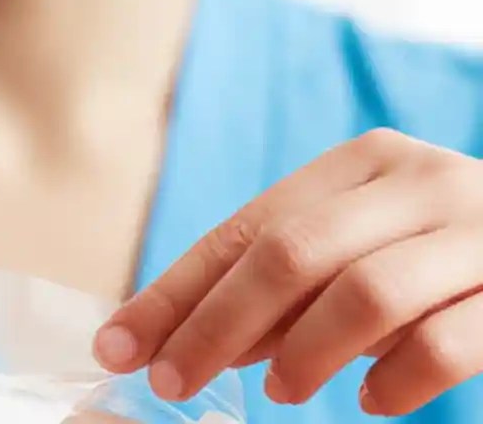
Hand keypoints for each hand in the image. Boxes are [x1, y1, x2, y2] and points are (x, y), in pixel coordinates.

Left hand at [93, 129, 482, 416]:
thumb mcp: (361, 246)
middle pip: (291, 254)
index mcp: (361, 164)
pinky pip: (447, 342)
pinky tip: (371, 403)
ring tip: (278, 392)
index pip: (245, 230)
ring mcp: (478, 231)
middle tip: (171, 383)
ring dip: (303, 353)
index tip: (117, 345)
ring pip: (365, 293)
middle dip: (215, 326)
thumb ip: (286, 285)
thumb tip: (184, 338)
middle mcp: (418, 182)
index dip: (173, 291)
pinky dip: (397, 382)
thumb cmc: (445, 253)